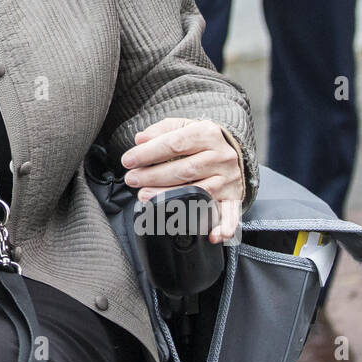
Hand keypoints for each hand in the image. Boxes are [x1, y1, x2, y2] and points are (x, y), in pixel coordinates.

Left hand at [120, 117, 244, 243]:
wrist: (233, 151)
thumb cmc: (199, 140)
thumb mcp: (182, 126)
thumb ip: (161, 130)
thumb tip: (140, 140)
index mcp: (208, 134)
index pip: (175, 143)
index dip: (149, 153)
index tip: (128, 160)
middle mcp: (222, 157)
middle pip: (185, 169)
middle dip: (154, 176)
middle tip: (133, 179)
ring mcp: (228, 179)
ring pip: (199, 192)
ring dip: (170, 197)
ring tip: (145, 196)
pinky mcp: (233, 198)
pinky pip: (230, 215)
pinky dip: (222, 227)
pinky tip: (210, 235)